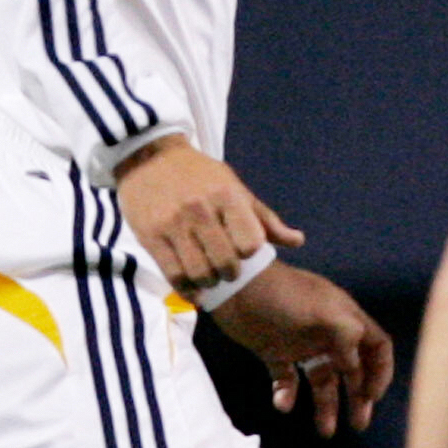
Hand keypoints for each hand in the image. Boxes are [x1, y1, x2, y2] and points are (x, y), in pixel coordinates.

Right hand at [115, 138, 303, 293]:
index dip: (249, 253)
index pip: (251, 243)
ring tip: (209, 278)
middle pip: (226, 263)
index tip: (243, 251)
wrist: (149, 158)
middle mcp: (200, 210)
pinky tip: (192, 288)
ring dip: (209, 283)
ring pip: (200, 273)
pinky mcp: (150, 237)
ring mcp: (173, 224)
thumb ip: (265, 218)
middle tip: (227, 272)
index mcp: (227, 196)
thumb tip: (298, 241)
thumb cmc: (199, 175)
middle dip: (231, 274)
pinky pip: (173, 275)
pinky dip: (186, 289)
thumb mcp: (236, 188)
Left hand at [212, 264, 393, 434]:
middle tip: (358, 425)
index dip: (381, 372)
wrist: (236, 286)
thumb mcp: (324, 311)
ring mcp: (302, 345)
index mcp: (345, 319)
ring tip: (325, 432)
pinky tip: (282, 405)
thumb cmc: (284, 295)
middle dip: (358, 398)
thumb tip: (355, 368)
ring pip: (322, 381)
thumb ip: (348, 338)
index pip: (376, 347)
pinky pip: (287, 381)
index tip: (373, 396)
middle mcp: (328, 334)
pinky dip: (287, 395)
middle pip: (353, 370)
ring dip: (326, 406)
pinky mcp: (275, 353)